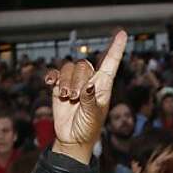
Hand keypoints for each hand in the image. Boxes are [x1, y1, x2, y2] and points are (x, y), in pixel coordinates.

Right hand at [45, 30, 127, 163]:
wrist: (72, 139)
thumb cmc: (89, 128)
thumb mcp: (93, 116)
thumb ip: (90, 100)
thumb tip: (88, 86)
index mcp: (103, 85)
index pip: (111, 63)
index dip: (117, 48)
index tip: (122, 34)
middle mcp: (89, 80)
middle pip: (83, 65)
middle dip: (77, 80)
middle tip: (75, 97)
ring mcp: (74, 83)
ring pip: (68, 68)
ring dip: (65, 82)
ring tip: (67, 98)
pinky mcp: (59, 87)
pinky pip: (55, 74)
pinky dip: (52, 76)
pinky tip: (50, 83)